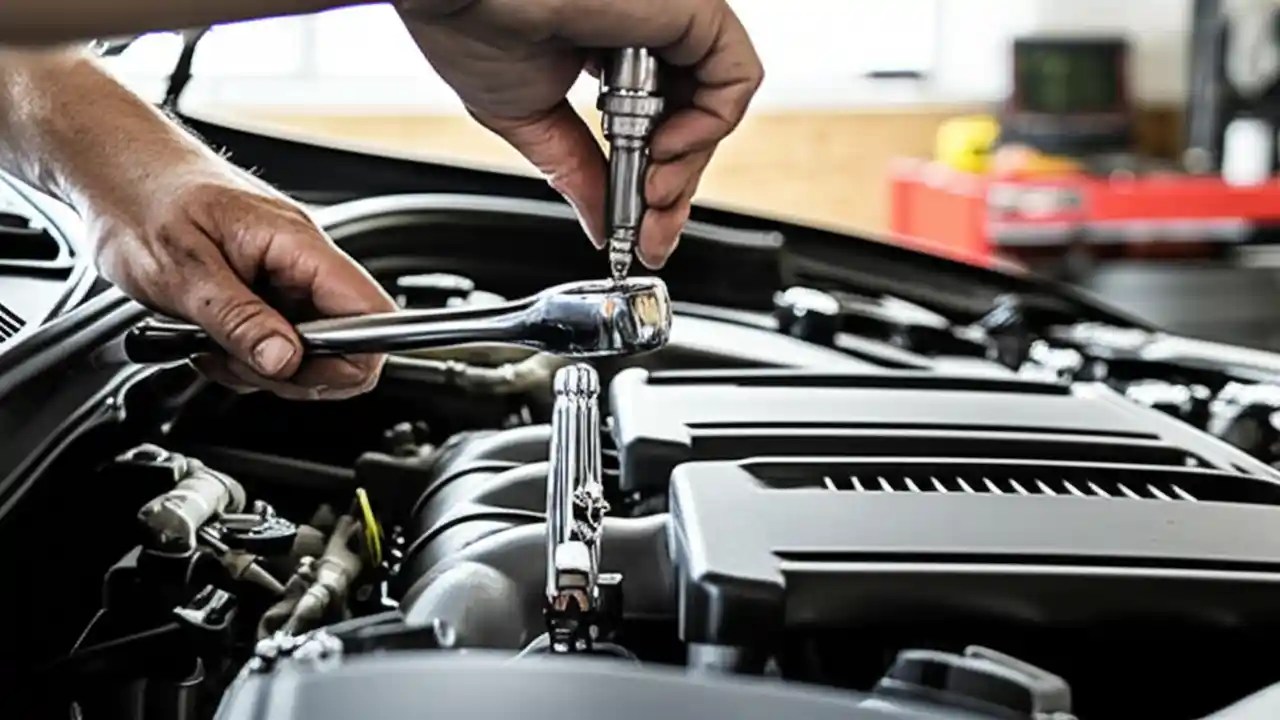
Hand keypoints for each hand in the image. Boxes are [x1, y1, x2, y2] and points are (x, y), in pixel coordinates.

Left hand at [89, 164, 396, 399]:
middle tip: (240, 361)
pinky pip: (277, 341)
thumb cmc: (142, 197)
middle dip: (293, 371)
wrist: (115, 167)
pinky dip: (245, 355)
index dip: (352, 355)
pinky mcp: (264, 289)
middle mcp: (302, 259)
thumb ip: (238, 320)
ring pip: (308, 350)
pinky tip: (212, 338)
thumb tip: (285, 361)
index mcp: (297, 244)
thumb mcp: (183, 272)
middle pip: (347, 343)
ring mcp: (286, 276)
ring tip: (214, 345)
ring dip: (261, 366)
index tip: (299, 372)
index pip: (371, 312)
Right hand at [398, 0, 762, 268]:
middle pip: (690, 126)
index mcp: (605, 51)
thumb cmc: (471, 22)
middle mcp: (644, 34)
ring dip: (688, 167)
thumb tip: (601, 226)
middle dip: (674, 191)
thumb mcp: (531, 120)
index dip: (656, 186)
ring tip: (651, 191)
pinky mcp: (692, 11)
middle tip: (653, 231)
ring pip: (716, 109)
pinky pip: (734, 79)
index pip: (655, 127)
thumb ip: (576, 172)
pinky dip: (710, 127)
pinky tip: (665, 149)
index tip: (643, 235)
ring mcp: (670, 22)